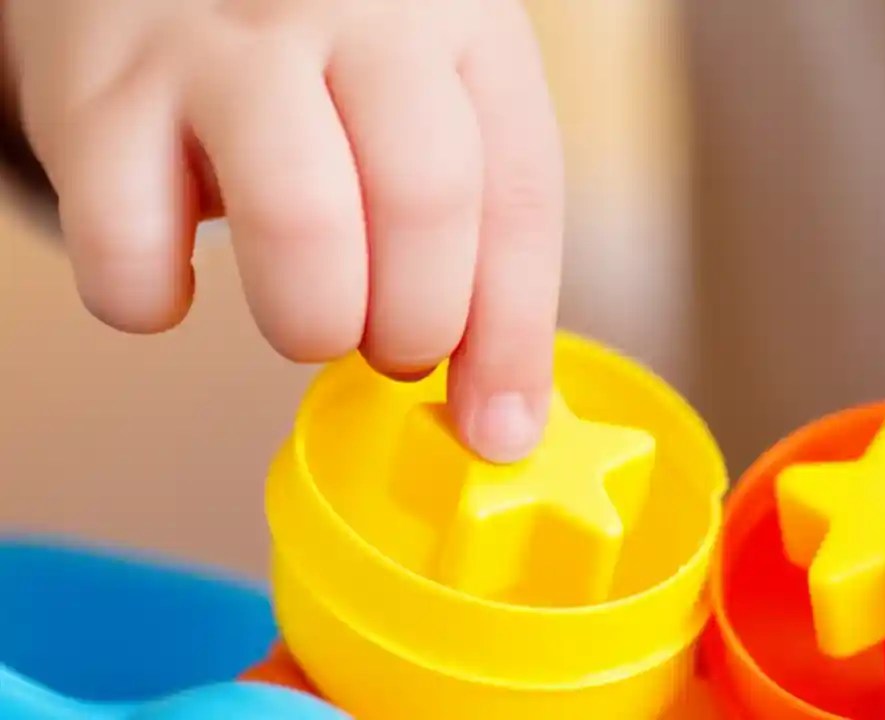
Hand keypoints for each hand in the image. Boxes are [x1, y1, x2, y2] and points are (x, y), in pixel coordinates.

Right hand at [2, 0, 563, 461]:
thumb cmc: (322, 54)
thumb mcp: (431, 99)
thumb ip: (475, 227)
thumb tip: (498, 415)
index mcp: (459, 24)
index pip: (517, 194)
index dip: (512, 336)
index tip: (496, 428)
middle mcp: (353, 15)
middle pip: (425, 201)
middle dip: (415, 326)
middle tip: (390, 347)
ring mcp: (223, 43)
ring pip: (299, 220)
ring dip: (311, 321)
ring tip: (307, 319)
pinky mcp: (101, 88)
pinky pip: (132, 245)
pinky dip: (152, 302)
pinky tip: (173, 280)